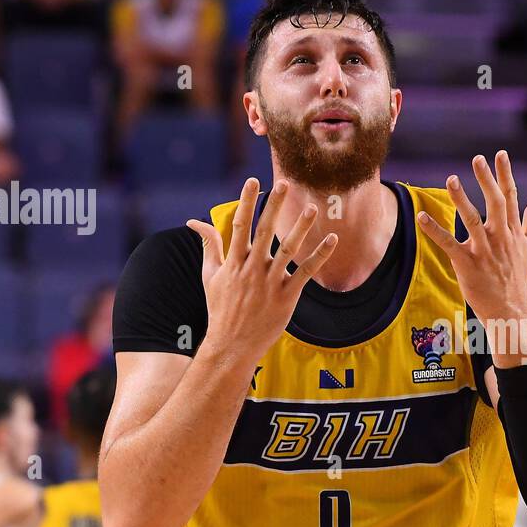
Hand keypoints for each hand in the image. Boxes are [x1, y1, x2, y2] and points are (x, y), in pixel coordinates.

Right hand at [186, 177, 336, 366]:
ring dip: (300, 227)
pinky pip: (305, 273)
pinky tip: (332, 240)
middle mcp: (251, 269)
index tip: (252, 181)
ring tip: (313, 207)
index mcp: (233, 262)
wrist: (231, 345)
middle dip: (274, 206)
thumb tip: (194, 222)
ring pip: (288, 249)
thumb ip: (209, 246)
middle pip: (264, 231)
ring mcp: (269, 283)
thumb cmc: (220, 309)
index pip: (240, 225)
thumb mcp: (210, 276)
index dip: (246, 202)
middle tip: (285, 183)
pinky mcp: (286, 297)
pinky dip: (319, 256)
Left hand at [415, 151, 526, 367]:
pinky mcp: (468, 265)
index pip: (511, 197)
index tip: (500, 154)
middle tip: (477, 159)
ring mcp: (484, 251)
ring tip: (451, 179)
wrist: (512, 312)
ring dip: (461, 199)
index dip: (505, 174)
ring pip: (472, 220)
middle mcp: (501, 237)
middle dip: (486, 180)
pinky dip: (435, 231)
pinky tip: (422, 217)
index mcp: (514, 231)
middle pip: (494, 203)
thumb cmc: (520, 278)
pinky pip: (449, 244)